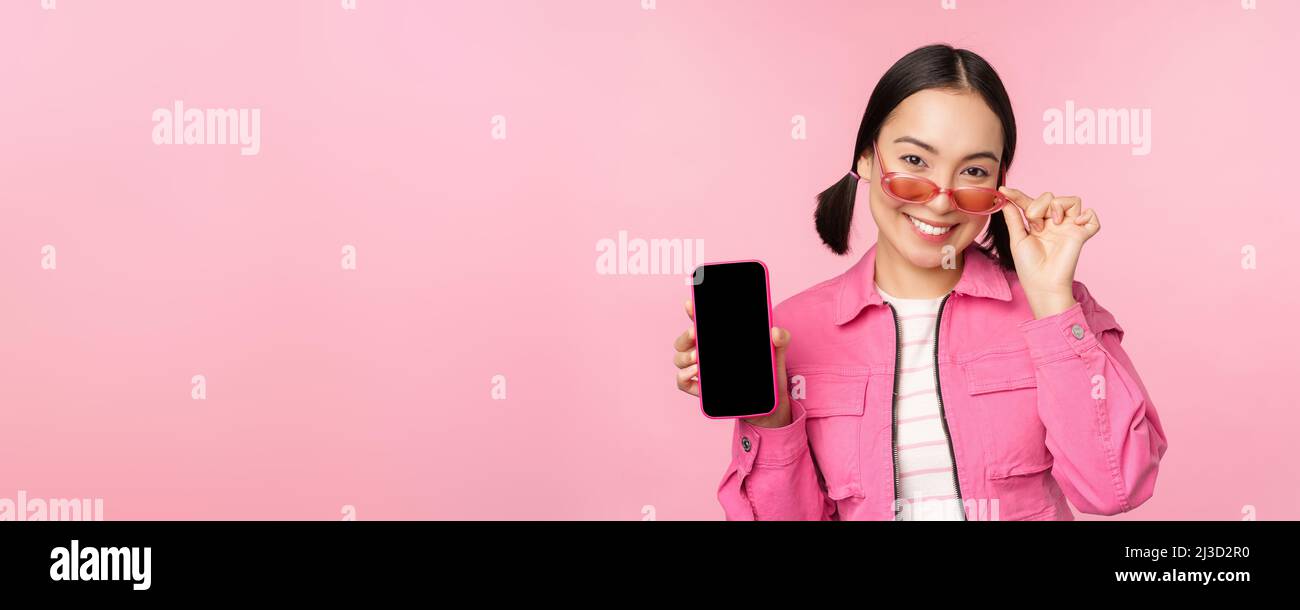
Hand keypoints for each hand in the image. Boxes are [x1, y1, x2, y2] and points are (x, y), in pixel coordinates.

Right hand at [673, 299, 792, 427]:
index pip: (700, 322)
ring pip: (679, 359)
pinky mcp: (701, 390)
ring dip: (684, 356)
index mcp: (719, 339)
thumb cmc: (768, 372)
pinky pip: (682, 381)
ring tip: (697, 357)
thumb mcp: (777, 353)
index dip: (692, 311)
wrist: (770, 403)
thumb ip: (780, 339)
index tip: (690, 304)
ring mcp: (701, 371)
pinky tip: (696, 372)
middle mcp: (705, 353)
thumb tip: (776, 331)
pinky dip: (684, 376)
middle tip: (695, 333)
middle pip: (683, 340)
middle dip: (685, 336)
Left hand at [998, 187, 1100, 318]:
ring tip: (1053, 224)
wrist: (1042, 284)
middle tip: (1036, 226)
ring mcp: (1069, 228)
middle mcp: (1054, 223)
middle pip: (1050, 197)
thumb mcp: (1017, 239)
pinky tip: (1074, 224)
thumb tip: (1004, 198)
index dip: (1017, 195)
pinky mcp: (1082, 234)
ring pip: (1072, 200)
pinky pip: (1091, 216)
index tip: (1004, 190)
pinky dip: (1087, 215)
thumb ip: (1013, 218)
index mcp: (1037, 224)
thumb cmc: (1029, 266)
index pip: (1030, 202)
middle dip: (1039, 206)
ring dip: (1059, 207)